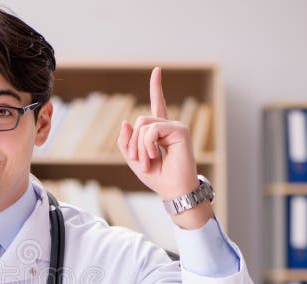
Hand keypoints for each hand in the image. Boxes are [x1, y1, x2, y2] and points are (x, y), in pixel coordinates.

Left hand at [117, 67, 212, 228]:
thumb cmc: (157, 176)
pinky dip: (148, 145)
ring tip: (149, 161)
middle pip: (139, 122)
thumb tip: (126, 122)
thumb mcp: (134, 159)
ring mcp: (175, 127)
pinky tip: (155, 155)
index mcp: (158, 131)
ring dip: (140, 147)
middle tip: (142, 162)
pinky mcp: (180, 131)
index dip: (156, 87)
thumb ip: (126, 142)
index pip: (156, 105)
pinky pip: (152, 130)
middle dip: (134, 144)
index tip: (157, 70)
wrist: (172, 189)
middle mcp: (167, 126)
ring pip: (143, 125)